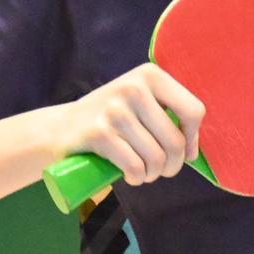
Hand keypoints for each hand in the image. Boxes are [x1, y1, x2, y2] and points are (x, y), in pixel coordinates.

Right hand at [55, 64, 204, 185]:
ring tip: (144, 173)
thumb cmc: (110, 120)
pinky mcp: (98, 133)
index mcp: (150, 75)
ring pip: (156, 158)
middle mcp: (133, 87)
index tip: (183, 150)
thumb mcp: (142, 104)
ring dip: (153, 174)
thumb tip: (193, 151)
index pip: (194, 111)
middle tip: (161, 170)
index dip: (192, 138)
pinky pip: (135, 167)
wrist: (59, 128)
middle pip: (175, 141)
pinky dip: (137, 178)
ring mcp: (115, 109)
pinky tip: (130, 176)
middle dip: (172, 165)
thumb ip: (169, 117)